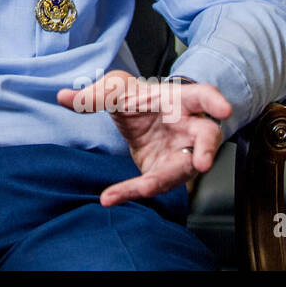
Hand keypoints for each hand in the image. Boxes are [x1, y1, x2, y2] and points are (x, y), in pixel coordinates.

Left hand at [56, 70, 231, 206]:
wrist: (134, 116)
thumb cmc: (134, 96)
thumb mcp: (113, 89)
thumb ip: (92, 95)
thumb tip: (62, 96)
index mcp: (178, 100)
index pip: (202, 96)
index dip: (215, 101)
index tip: (223, 109)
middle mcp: (187, 128)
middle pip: (206, 139)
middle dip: (206, 151)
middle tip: (202, 164)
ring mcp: (180, 152)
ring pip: (179, 170)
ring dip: (159, 181)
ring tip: (139, 189)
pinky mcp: (165, 171)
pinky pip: (153, 184)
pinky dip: (131, 191)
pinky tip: (111, 197)